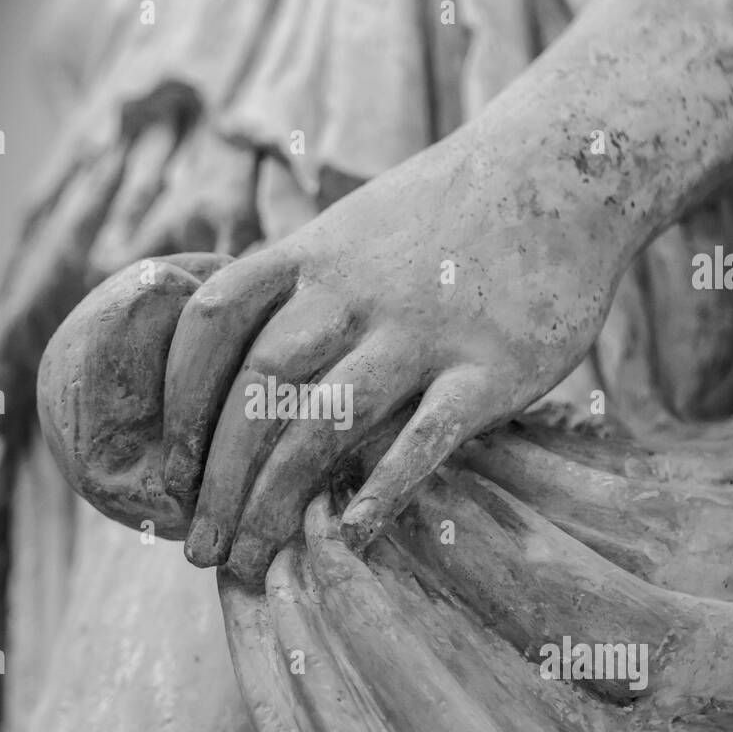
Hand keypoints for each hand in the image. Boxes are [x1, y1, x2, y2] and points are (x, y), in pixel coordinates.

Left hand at [160, 130, 625, 581]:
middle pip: (259, 389)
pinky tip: (350, 537)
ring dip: (276, 498)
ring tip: (249, 560)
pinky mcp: (491, 366)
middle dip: (219, 478)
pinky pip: (427, 436)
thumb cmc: (443, 218)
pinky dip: (384, 487)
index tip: (170, 472)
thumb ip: (294, 289)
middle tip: (199, 548)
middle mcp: (353, 291)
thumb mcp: (351, 226)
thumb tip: (232, 371)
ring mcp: (423, 329)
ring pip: (327, 420)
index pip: (211, 324)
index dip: (179, 402)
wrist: (562, 171)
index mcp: (310, 254)